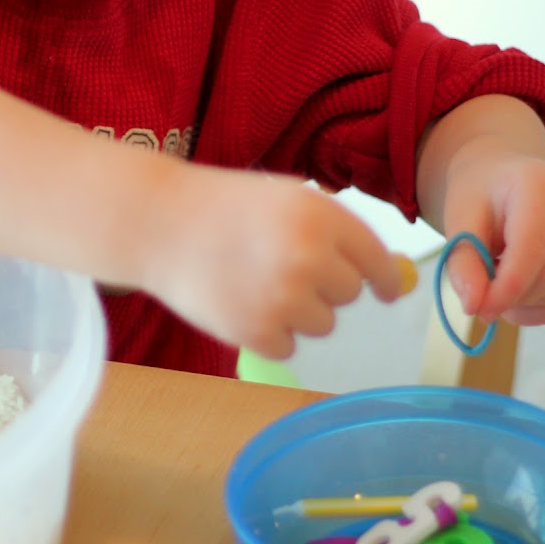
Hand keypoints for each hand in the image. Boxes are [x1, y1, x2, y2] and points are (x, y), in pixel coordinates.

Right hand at [137, 166, 405, 359]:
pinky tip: (239, 301)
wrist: (159, 223)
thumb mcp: (287, 196)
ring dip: (298, 311)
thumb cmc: (224, 205)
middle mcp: (308, 257)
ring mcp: (282, 298)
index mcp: (321, 216)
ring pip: (322, 324)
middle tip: (283, 268)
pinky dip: (269, 332)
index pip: (375, 260)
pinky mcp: (256, 332)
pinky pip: (289, 347)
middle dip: (325, 286)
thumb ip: (334, 230)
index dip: (383, 280)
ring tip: (255, 281)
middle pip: (349, 295)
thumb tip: (386, 273)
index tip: (385, 292)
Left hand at [441, 149, 544, 327]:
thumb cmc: (479, 193)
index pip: (531, 250)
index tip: (478, 309)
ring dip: (524, 304)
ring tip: (495, 285)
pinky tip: (514, 291)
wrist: (502, 173)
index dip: (505, 288)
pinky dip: (537, 306)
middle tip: (481, 301)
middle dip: (514, 298)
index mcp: (541, 186)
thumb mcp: (458, 219)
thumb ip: (463, 262)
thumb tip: (475, 306)